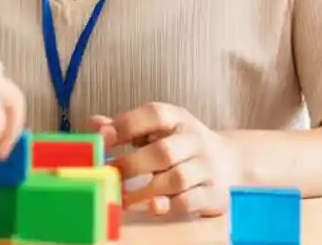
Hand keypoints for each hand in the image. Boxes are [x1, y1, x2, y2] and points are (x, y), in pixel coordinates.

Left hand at [92, 103, 241, 217]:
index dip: (126, 125)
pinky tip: (151, 206)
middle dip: (131, 165)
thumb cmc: (178, 145)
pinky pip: (191, 201)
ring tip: (123, 197)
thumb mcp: (156, 129)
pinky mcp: (215, 193)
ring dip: (145, 190)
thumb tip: (94, 125)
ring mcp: (207, 167)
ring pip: (177, 179)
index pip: (154, 114)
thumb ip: (126, 128)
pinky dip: (169, 206)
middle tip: (109, 174)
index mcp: (178, 118)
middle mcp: (195, 139)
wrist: (228, 162)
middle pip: (164, 151)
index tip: (102, 139)